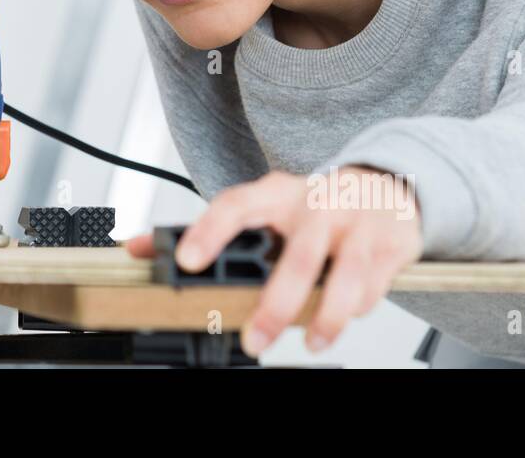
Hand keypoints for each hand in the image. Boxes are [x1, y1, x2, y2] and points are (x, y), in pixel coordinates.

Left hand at [125, 166, 422, 357]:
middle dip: (274, 305)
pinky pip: (372, 287)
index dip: (207, 231)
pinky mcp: (389, 244)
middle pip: (295, 258)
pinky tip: (343, 315)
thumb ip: (204, 230)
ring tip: (312, 342)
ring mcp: (356, 223)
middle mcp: (316, 204)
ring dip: (326, 318)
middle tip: (255, 340)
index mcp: (275, 193)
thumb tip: (135, 248)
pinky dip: (356, 309)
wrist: (386, 182)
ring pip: (344, 278)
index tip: (186, 260)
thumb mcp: (262, 206)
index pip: (234, 204)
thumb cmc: (313, 203)